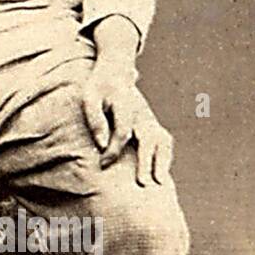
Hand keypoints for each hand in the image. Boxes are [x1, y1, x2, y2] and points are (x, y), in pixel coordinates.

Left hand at [81, 64, 172, 185]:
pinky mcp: (152, 124)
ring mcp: (150, 119)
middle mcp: (142, 113)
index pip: (123, 132)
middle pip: (150, 138)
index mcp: (126, 105)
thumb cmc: (99, 87)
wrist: (116, 71)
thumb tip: (101, 146)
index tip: (103, 164)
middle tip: (143, 183)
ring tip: (160, 184)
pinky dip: (164, 158)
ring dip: (163, 162)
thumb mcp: (89, 97)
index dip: (114, 150)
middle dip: (147, 161)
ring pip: (163, 141)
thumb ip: (95, 120)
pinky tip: (160, 175)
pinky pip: (164, 142)